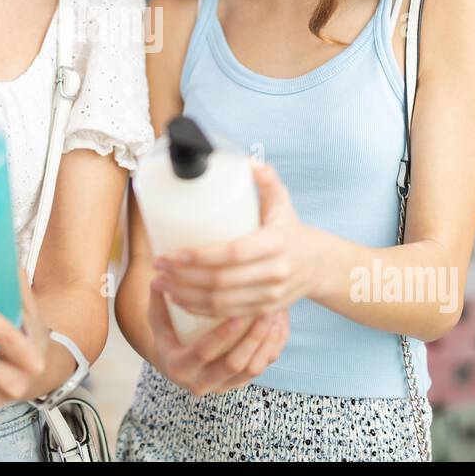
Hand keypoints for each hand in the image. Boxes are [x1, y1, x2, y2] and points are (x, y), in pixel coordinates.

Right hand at [147, 275, 287, 395]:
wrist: (177, 364)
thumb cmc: (168, 335)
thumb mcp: (158, 320)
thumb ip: (159, 300)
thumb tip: (158, 277)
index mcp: (179, 367)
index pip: (204, 352)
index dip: (222, 334)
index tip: (239, 311)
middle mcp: (202, 383)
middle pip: (235, 364)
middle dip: (253, 337)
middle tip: (266, 311)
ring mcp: (224, 386)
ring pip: (254, 368)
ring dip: (268, 340)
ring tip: (276, 312)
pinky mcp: (241, 383)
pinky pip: (264, 365)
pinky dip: (275, 343)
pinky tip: (279, 320)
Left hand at [152, 161, 322, 318]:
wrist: (316, 263)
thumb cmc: (288, 226)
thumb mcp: (281, 199)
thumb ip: (265, 178)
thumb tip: (244, 160)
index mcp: (276, 242)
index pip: (234, 253)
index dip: (203, 256)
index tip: (175, 253)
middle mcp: (274, 272)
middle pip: (221, 281)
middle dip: (184, 277)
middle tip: (158, 265)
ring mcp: (269, 295)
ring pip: (220, 303)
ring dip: (185, 295)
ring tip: (159, 283)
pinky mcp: (263, 311)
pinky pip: (226, 315)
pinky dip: (199, 310)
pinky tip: (178, 300)